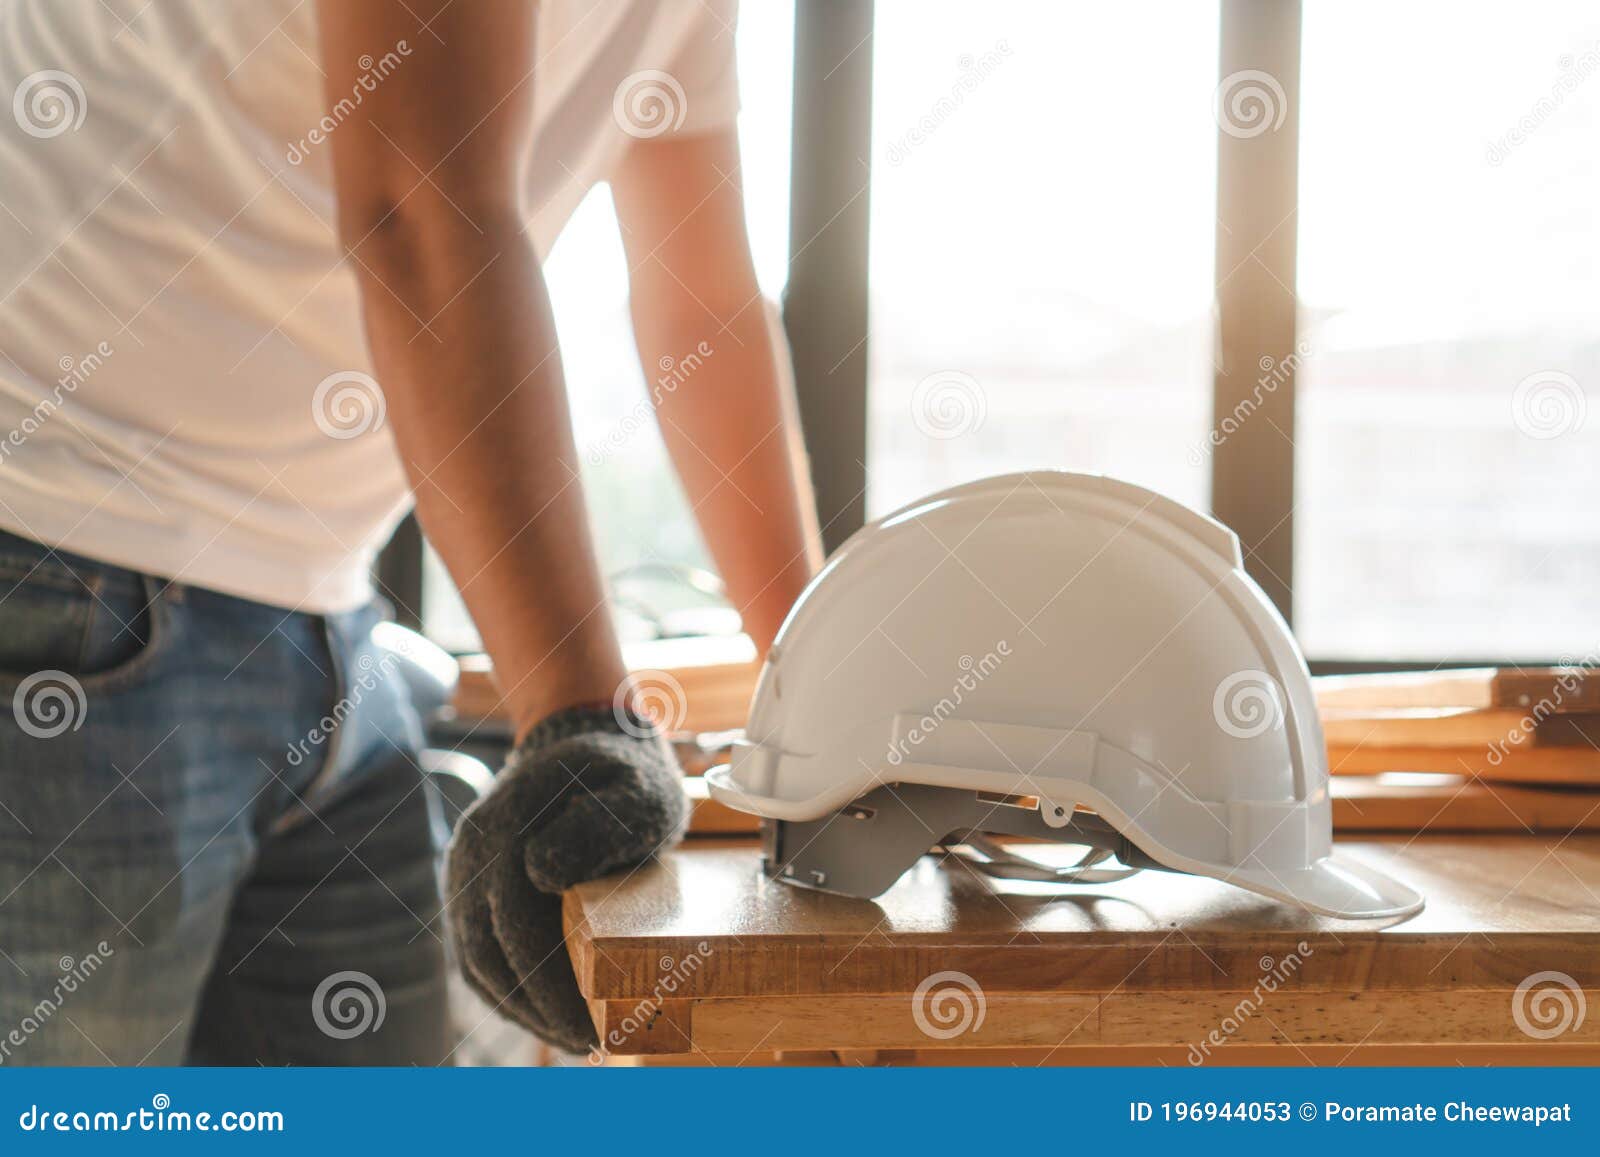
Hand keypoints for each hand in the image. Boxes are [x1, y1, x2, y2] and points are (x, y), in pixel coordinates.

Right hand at [444, 704, 687, 1051]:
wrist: (586, 737)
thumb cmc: (623, 773)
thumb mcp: (636, 790)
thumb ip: (598, 825)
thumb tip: (541, 872)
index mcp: (506, 830)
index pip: (517, 929)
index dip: (550, 987)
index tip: (591, 1026)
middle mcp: (474, 852)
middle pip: (490, 955)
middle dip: (537, 1010)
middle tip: (587, 1044)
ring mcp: (466, 868)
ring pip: (476, 960)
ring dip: (518, 1007)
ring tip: (568, 1036)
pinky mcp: (471, 884)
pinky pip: (476, 948)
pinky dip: (505, 988)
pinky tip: (540, 1013)